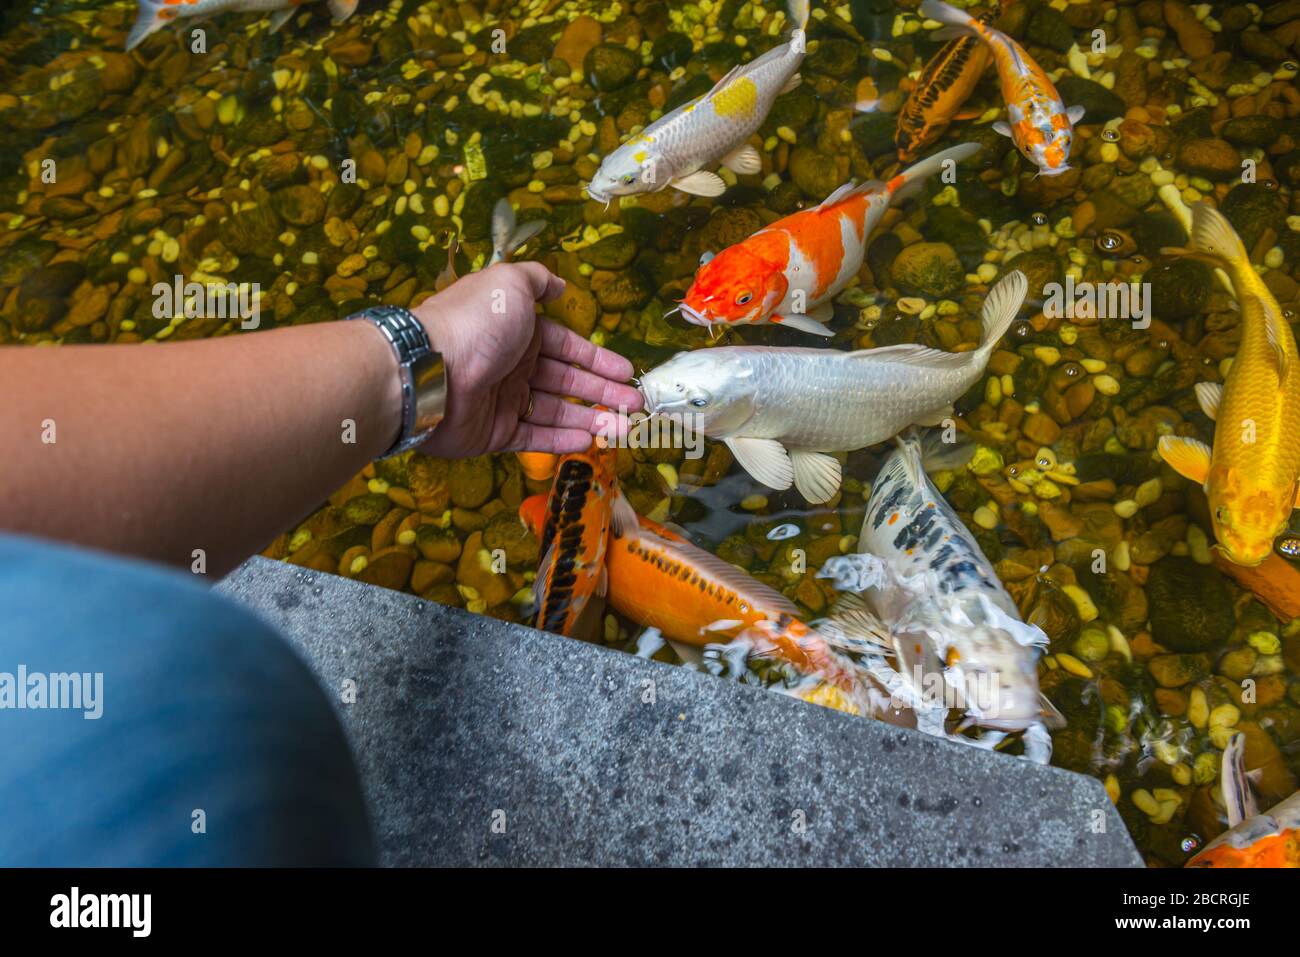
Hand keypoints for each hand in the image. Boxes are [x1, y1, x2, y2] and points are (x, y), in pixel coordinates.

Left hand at [412, 262, 642, 457]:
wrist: (430, 372)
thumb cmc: (476, 323)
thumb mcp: (509, 283)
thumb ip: (537, 280)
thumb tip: (561, 286)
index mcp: (516, 330)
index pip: (565, 345)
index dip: (596, 358)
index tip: (625, 371)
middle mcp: (511, 363)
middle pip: (566, 379)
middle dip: (602, 391)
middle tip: (633, 404)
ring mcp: (503, 400)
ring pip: (556, 410)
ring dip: (592, 418)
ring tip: (623, 428)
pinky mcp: (494, 433)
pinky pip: (535, 436)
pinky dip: (563, 439)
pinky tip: (591, 441)